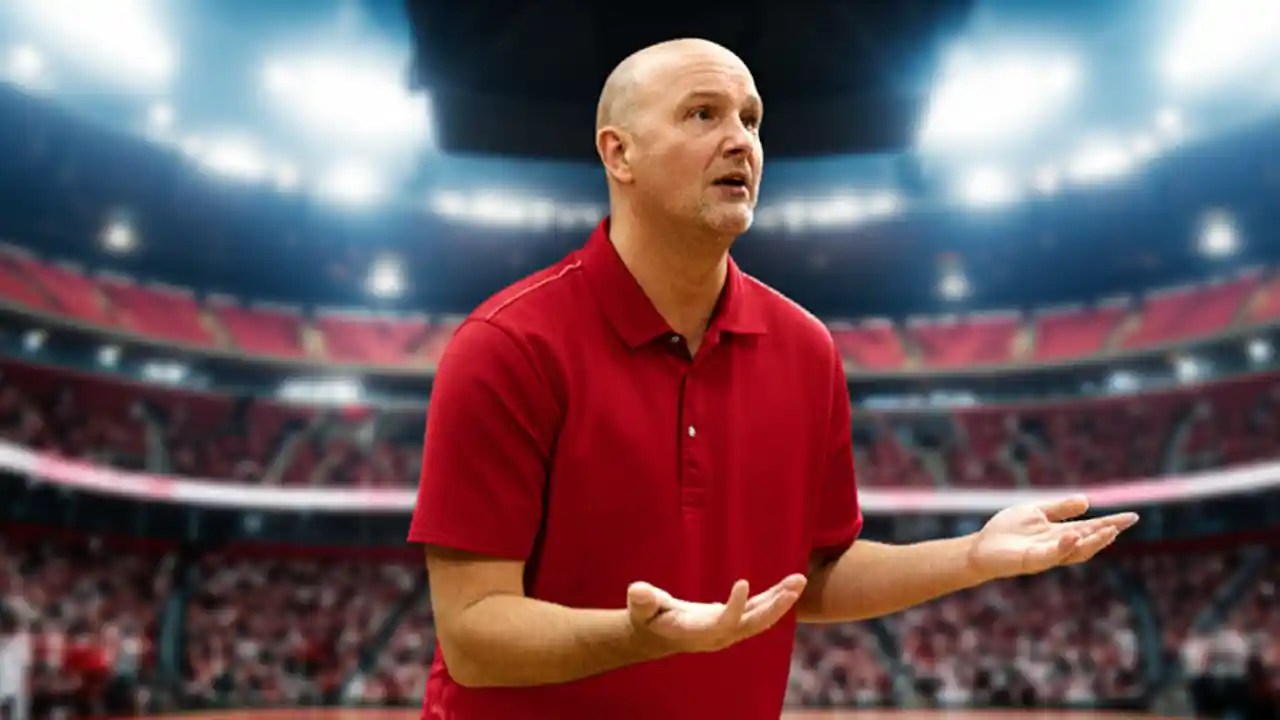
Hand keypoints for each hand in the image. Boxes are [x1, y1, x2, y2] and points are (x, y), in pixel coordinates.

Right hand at [626, 574, 806, 654]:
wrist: (657, 633)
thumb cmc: (647, 616)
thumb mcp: (641, 607)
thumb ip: (642, 599)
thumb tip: (639, 591)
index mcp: (697, 632)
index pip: (723, 623)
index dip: (735, 607)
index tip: (743, 582)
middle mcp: (718, 635)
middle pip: (752, 625)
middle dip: (773, 607)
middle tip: (792, 587)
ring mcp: (729, 630)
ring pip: (761, 619)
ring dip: (781, 601)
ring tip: (799, 580)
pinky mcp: (734, 620)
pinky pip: (759, 610)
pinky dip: (775, 598)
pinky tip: (790, 584)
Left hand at [968, 494, 1138, 580]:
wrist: (981, 547)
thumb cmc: (1007, 531)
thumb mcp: (1036, 513)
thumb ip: (1059, 509)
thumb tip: (1087, 501)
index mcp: (1060, 533)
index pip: (1090, 528)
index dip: (1111, 523)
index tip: (1132, 516)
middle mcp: (1057, 546)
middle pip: (1088, 541)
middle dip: (1106, 534)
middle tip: (1124, 524)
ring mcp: (1045, 555)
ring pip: (1074, 552)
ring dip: (1091, 542)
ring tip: (1108, 530)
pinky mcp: (1030, 561)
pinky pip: (1050, 555)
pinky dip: (1063, 546)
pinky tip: (1072, 535)